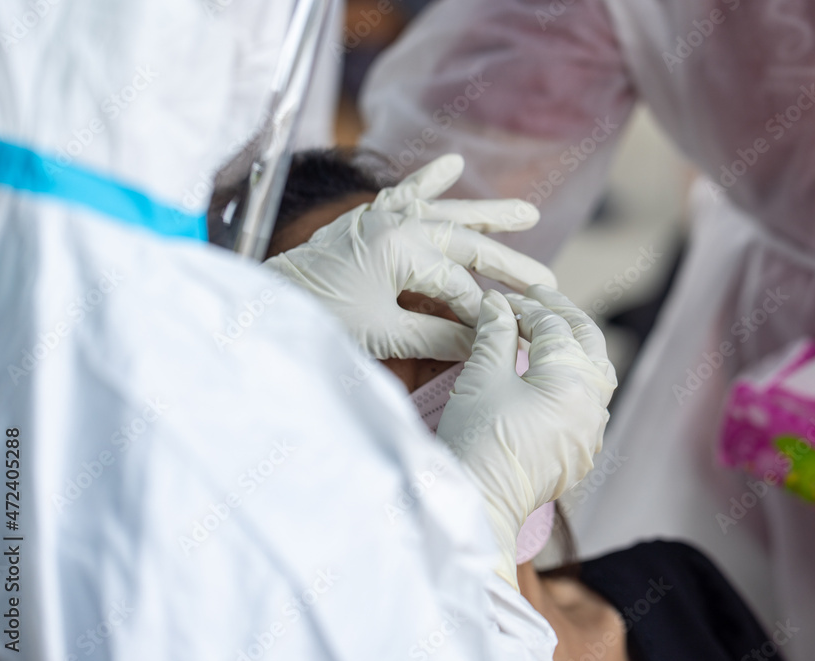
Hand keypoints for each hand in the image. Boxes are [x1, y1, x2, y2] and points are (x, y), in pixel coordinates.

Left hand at [263, 155, 555, 359]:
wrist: (267, 304)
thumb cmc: (321, 319)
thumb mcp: (383, 335)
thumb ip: (438, 336)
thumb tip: (484, 342)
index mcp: (402, 247)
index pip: (461, 284)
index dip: (487, 313)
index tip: (513, 334)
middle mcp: (397, 222)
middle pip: (466, 243)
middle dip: (507, 264)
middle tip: (546, 280)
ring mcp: (382, 215)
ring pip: (447, 211)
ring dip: (487, 212)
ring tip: (528, 213)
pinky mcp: (369, 218)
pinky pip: (406, 191)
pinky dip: (430, 178)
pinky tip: (454, 164)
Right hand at [437, 286, 616, 587]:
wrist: (479, 504)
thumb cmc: (476, 439)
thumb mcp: (481, 378)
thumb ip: (496, 334)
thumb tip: (498, 304)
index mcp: (573, 382)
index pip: (553, 327)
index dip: (525, 308)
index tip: (499, 300)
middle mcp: (593, 405)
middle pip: (590, 343)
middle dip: (563, 315)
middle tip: (536, 297)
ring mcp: (592, 432)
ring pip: (598, 374)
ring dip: (576, 346)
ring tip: (549, 329)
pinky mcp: (582, 452)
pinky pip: (590, 404)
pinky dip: (575, 379)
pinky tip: (552, 374)